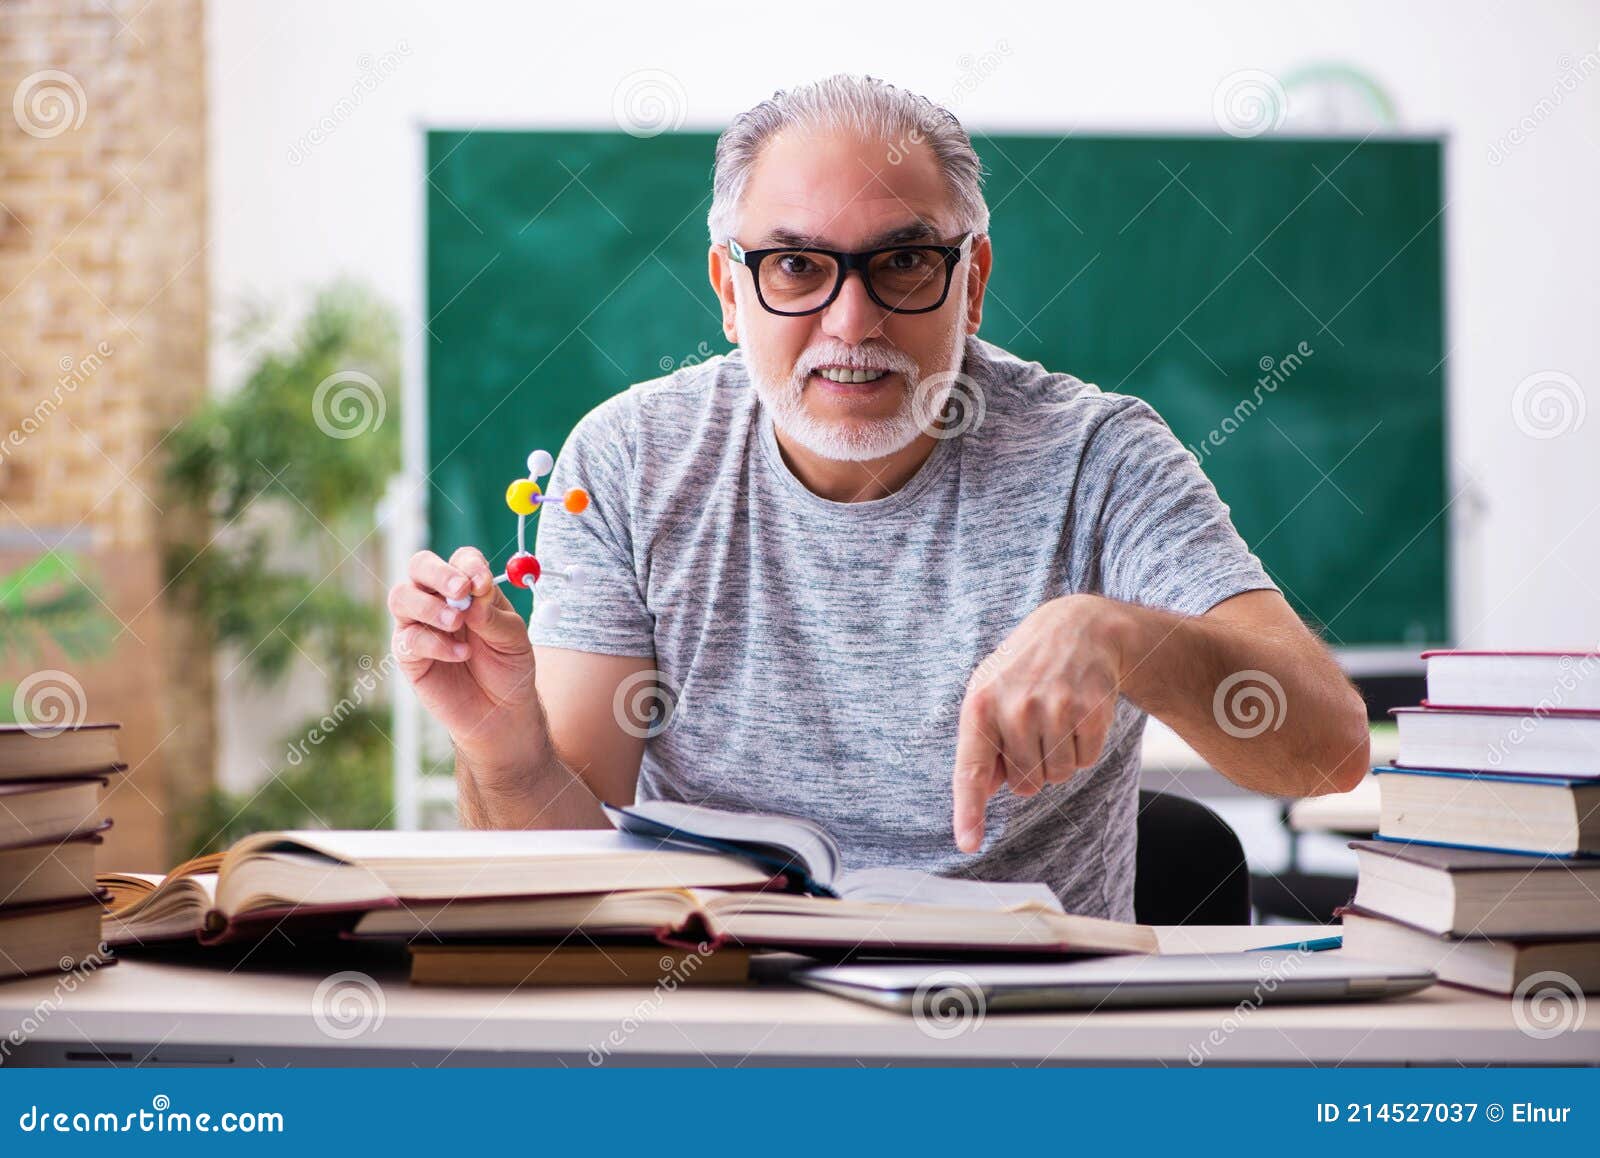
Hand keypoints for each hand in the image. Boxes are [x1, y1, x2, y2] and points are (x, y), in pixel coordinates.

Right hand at [388, 547, 543, 777]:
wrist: (502, 712)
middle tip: (460, 590)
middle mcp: (438, 599)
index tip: (482, 582)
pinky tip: (461, 655)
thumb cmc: (509, 667)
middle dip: (438, 573)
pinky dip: (435, 643)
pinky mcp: (409, 655)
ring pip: (402, 597)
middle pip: (420, 566)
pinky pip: (408, 639)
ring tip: (457, 623)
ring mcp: (419, 625)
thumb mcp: (513, 638)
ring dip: (429, 606)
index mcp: (468, 587)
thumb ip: (493, 614)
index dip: (468, 565)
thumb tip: (473, 593)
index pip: (460, 560)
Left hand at [951, 595, 1126, 851]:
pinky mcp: (1091, 712)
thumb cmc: (1024, 670)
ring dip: (1058, 759)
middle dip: (1030, 769)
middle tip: (1034, 730)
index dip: (969, 811)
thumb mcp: (991, 693)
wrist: (1078, 629)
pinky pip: (1085, 762)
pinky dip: (1083, 748)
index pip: (972, 769)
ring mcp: (1055, 709)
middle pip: (1024, 785)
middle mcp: (1015, 709)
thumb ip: (982, 743)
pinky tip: (1078, 716)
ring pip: (1056, 777)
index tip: (967, 843)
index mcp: (980, 705)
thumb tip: (985, 791)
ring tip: (1056, 718)